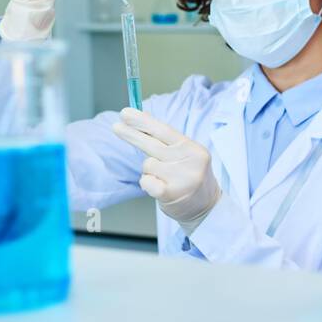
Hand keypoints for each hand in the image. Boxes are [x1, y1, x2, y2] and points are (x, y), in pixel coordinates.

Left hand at [112, 108, 220, 232]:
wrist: (206, 207)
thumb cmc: (189, 178)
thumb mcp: (185, 156)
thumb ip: (166, 142)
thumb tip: (142, 121)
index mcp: (193, 149)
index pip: (165, 131)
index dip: (144, 122)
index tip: (126, 114)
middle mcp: (190, 162)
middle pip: (153, 145)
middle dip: (132, 135)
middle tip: (116, 127)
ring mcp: (182, 178)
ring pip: (148, 165)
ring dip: (149, 171)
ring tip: (164, 178)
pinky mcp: (171, 193)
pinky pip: (145, 181)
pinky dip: (147, 183)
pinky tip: (159, 187)